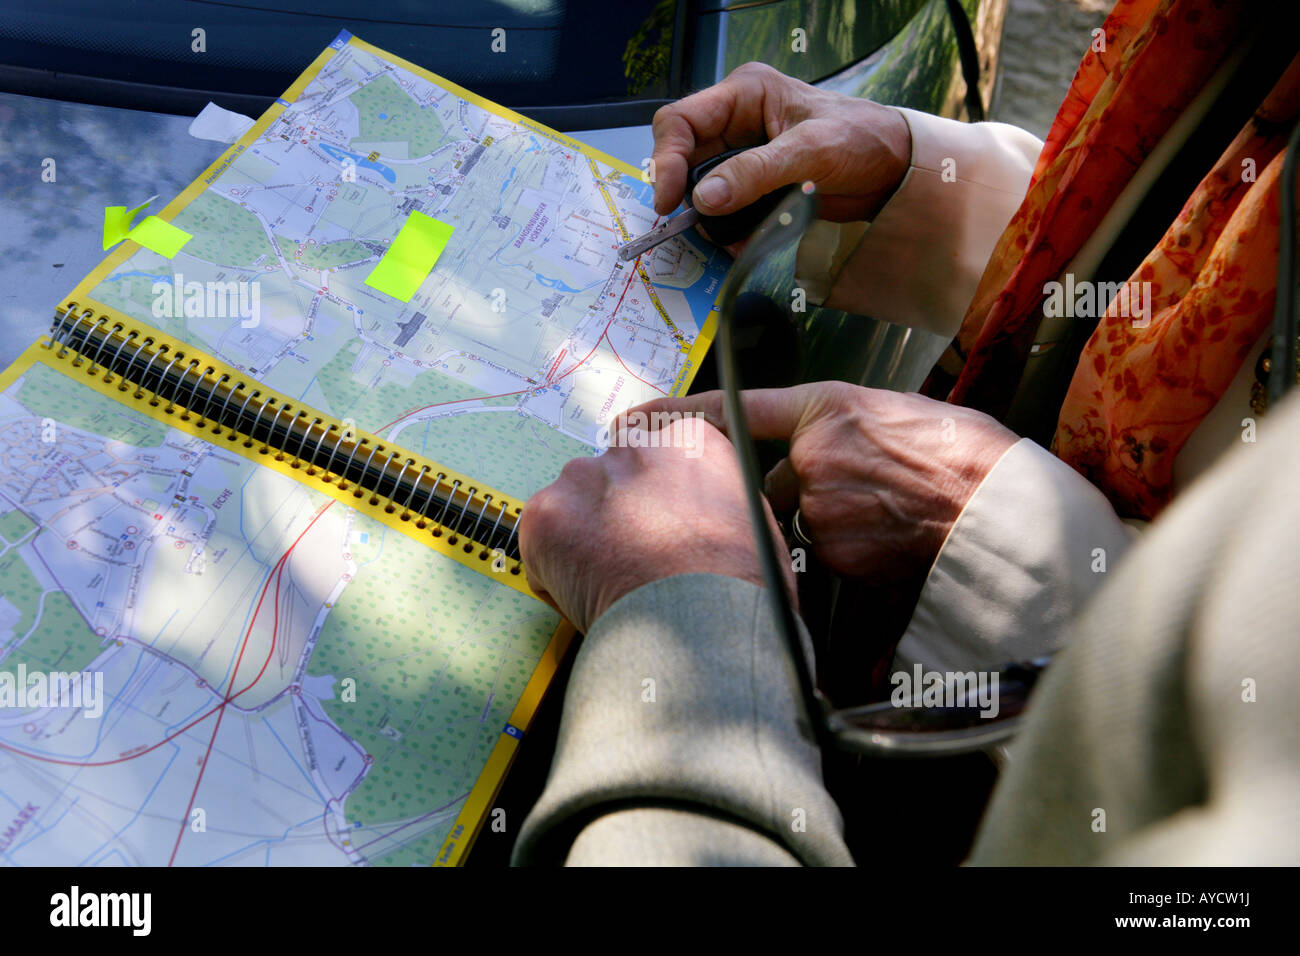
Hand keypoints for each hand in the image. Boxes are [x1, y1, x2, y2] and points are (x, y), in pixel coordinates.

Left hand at [519, 416, 792, 632]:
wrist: (701, 623)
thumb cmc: (738, 587)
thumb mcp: (753, 521)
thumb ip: (715, 499)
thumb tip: (706, 516)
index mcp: (689, 440)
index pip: (654, 447)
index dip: (650, 491)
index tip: (653, 518)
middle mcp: (633, 448)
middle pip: (609, 476)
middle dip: (614, 512)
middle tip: (632, 558)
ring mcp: (584, 478)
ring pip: (572, 507)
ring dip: (583, 539)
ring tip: (612, 583)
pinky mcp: (546, 513)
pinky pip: (541, 544)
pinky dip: (555, 571)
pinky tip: (589, 595)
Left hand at [631, 382, 1018, 588]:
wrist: (1001, 501)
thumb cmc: (958, 449)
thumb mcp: (889, 413)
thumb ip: (834, 428)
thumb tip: (804, 452)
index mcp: (825, 406)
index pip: (733, 409)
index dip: (677, 415)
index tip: (633, 421)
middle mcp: (813, 453)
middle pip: (769, 482)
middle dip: (795, 491)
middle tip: (860, 488)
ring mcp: (823, 505)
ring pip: (798, 522)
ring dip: (827, 523)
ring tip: (887, 512)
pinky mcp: (839, 552)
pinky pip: (824, 555)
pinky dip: (848, 552)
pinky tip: (890, 539)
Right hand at [650, 62, 911, 229]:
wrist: (895, 169)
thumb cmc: (862, 139)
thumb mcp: (809, 151)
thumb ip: (756, 172)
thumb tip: (705, 197)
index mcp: (745, 94)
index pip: (681, 121)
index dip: (666, 160)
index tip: (669, 200)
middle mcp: (737, 121)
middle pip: (684, 157)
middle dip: (687, 193)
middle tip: (696, 224)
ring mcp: (744, 155)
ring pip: (703, 188)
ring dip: (711, 216)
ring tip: (727, 236)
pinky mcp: (756, 185)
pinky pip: (727, 209)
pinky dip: (732, 228)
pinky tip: (746, 240)